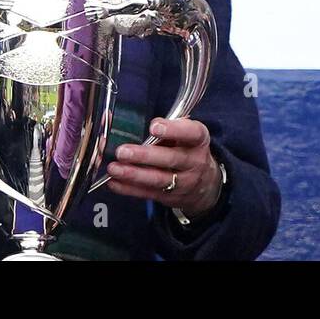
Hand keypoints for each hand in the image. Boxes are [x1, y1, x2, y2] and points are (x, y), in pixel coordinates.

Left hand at [106, 117, 222, 217]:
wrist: (205, 184)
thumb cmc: (189, 150)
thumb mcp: (188, 135)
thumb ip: (169, 127)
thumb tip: (141, 122)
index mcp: (199, 140)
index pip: (191, 133)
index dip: (173, 130)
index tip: (154, 127)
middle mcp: (194, 162)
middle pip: (170, 159)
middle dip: (144, 156)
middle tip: (123, 151)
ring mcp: (183, 182)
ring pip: (157, 179)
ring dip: (133, 174)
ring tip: (114, 168)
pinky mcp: (169, 197)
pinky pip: (147, 193)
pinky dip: (129, 189)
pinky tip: (114, 182)